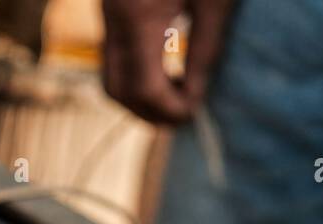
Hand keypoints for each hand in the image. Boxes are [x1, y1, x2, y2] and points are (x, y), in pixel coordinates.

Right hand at [102, 0, 236, 123]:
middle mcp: (113, 19)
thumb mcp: (214, 2)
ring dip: (140, 99)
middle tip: (183, 115)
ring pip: (111, 79)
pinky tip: (164, 74)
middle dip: (149, 112)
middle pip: (119, 90)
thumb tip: (194, 96)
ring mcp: (108, 15)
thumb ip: (204, 50)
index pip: (144, 86)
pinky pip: (114, 60)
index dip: (168, 108)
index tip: (194, 111)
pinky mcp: (112, 12)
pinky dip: (135, 79)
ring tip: (176, 94)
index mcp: (138, 17)